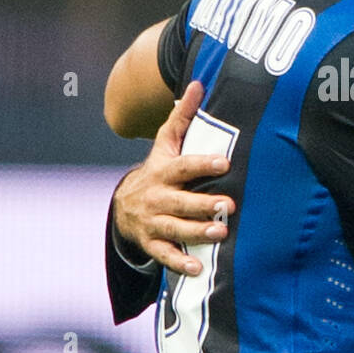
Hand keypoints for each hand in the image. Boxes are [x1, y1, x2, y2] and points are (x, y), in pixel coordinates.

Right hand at [113, 81, 234, 275]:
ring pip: (176, 228)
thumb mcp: (165, 145)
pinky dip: (180, 262)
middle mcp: (158, 197)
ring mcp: (153, 222)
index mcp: (164, 171)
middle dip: (204, 204)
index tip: (224, 163)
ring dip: (197, 232)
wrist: (123, 207)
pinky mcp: (152, 243)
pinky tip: (197, 267)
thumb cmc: (157, 171)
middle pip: (181, 201)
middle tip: (230, 205)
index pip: (184, 166)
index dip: (203, 164)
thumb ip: (182, 117)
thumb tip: (198, 84)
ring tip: (220, 233)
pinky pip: (165, 255)